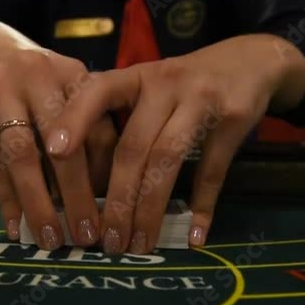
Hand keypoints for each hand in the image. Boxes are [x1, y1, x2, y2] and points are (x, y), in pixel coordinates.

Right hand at [0, 18, 116, 248]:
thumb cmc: (36, 79)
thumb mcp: (65, 89)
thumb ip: (86, 129)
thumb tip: (107, 196)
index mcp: (74, 76)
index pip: (98, 130)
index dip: (108, 176)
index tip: (115, 214)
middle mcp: (40, 80)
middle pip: (64, 143)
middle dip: (78, 195)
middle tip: (88, 236)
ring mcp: (3, 93)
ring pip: (23, 155)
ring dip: (38, 202)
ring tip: (51, 239)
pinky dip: (6, 198)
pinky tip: (15, 226)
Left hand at [45, 34, 304, 252]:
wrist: (252, 60)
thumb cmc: (186, 84)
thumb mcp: (150, 87)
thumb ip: (119, 117)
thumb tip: (77, 177)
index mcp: (137, 77)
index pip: (98, 91)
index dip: (74, 119)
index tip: (53, 153)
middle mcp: (165, 85)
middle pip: (133, 146)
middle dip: (117, 199)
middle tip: (106, 241)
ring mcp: (201, 100)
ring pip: (168, 160)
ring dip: (150, 208)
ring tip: (140, 245)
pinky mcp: (234, 118)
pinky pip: (213, 170)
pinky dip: (203, 205)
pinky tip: (195, 235)